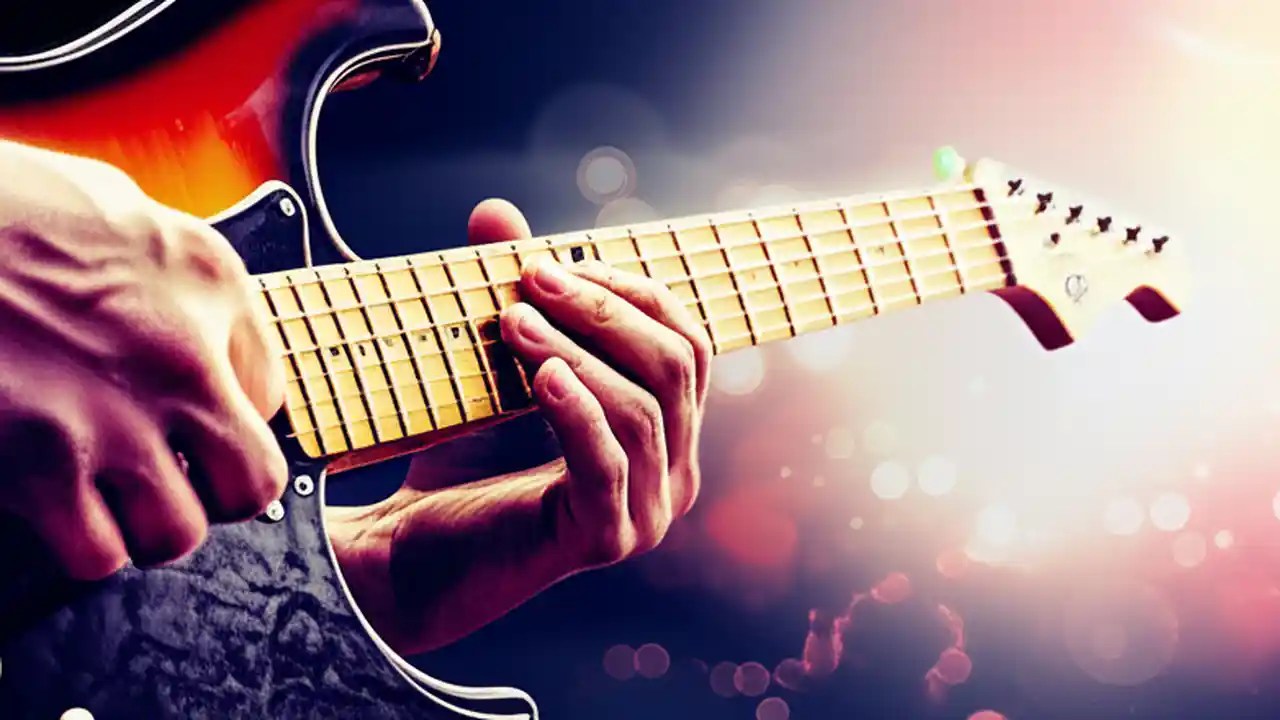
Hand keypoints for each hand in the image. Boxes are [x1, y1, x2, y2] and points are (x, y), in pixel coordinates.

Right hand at [0, 141, 285, 579]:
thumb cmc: (1, 206)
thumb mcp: (121, 209)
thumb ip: (178, 279)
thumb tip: (209, 344)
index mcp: (206, 284)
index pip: (270, 394)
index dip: (229, 421)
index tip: (194, 428)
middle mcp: (179, 359)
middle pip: (250, 484)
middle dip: (212, 494)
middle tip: (166, 478)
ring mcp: (112, 419)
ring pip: (174, 532)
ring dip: (143, 524)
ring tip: (102, 494)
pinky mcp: (37, 467)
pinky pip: (95, 550)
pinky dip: (79, 542)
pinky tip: (48, 502)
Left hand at [327, 199, 710, 652]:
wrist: (410, 557)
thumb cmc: (465, 464)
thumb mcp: (499, 370)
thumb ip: (514, 296)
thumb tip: (495, 210)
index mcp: (667, 432)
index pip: (687, 343)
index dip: (633, 292)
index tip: (562, 260)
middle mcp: (674, 473)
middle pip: (678, 367)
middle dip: (608, 310)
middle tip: (534, 277)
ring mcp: (646, 512)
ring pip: (643, 410)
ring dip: (580, 351)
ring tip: (514, 320)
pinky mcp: (604, 540)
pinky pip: (607, 462)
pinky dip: (577, 410)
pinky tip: (541, 375)